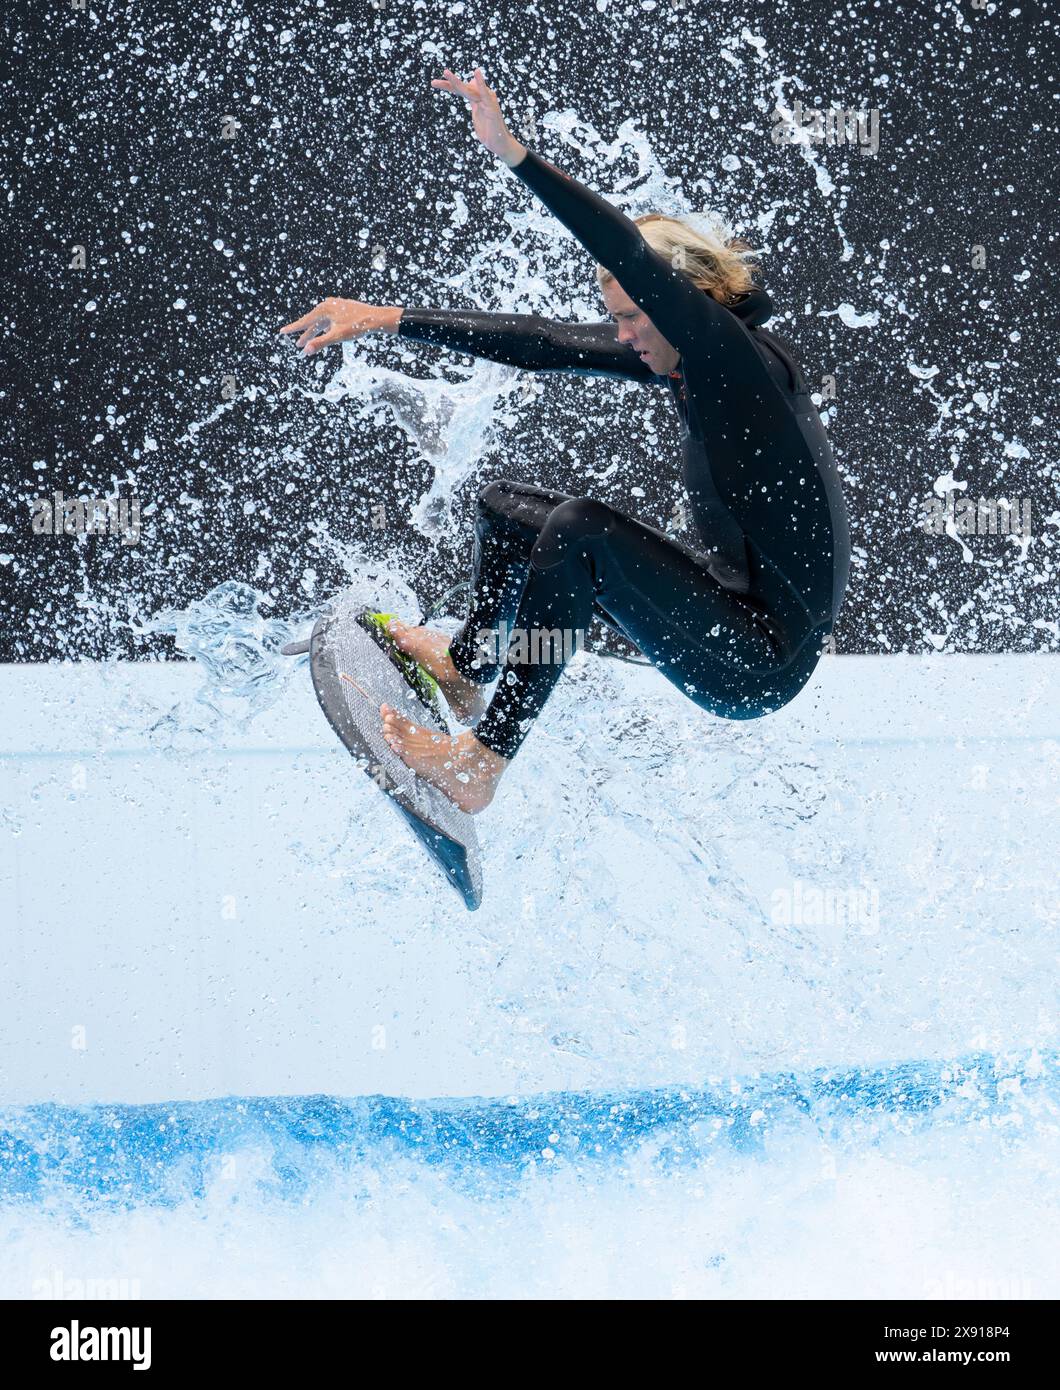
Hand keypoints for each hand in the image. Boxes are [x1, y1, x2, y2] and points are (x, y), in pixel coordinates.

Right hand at [278, 298, 399, 354]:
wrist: (376, 318)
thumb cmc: (357, 326)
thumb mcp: (337, 336)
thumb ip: (320, 343)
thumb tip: (305, 350)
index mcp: (323, 310)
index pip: (304, 321)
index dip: (293, 328)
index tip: (281, 332)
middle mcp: (328, 305)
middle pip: (313, 322)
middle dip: (305, 335)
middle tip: (297, 344)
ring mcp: (335, 306)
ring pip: (321, 322)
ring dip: (315, 332)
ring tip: (308, 342)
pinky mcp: (342, 308)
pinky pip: (329, 319)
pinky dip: (324, 328)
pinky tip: (324, 331)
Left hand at [431, 66, 525, 166]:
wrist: (500, 144)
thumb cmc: (489, 133)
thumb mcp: (478, 118)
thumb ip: (475, 106)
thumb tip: (473, 92)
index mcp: (476, 100)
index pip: (460, 90)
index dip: (448, 86)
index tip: (434, 83)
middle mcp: (481, 97)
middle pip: (462, 88)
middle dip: (448, 83)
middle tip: (433, 82)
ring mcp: (487, 100)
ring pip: (468, 90)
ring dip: (456, 82)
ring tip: (445, 73)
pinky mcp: (491, 106)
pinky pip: (485, 93)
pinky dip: (481, 83)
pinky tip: (476, 72)